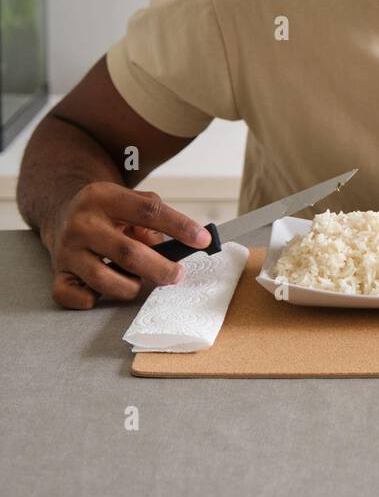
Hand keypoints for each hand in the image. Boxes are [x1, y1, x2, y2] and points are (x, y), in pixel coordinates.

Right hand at [45, 182, 211, 308]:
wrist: (62, 213)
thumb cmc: (108, 213)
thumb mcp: (129, 203)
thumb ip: (155, 221)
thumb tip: (184, 248)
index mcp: (103, 196)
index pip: (148, 210)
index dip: (179, 226)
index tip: (203, 240)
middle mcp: (81, 222)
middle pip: (128, 252)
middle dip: (160, 269)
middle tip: (177, 275)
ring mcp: (66, 249)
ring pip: (105, 280)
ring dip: (131, 287)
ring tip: (140, 281)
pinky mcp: (58, 274)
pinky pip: (78, 299)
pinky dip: (96, 300)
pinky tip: (104, 289)